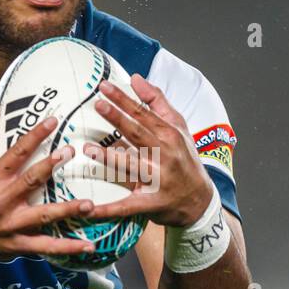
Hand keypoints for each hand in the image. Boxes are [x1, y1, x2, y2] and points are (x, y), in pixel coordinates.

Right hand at [0, 97, 95, 263]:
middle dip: (50, 166)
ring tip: (89, 204)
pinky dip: (67, 248)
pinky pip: (46, 247)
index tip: (54, 120)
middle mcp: (3, 200)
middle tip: (72, 151)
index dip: (34, 136)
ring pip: (43, 216)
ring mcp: (13, 224)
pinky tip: (88, 245)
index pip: (15, 153)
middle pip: (30, 181)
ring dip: (67, 210)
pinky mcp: (20, 244)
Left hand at [81, 74, 214, 228]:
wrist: (200, 200)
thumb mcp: (178, 127)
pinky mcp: (151, 203)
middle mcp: (165, 155)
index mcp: (170, 135)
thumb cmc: (185, 159)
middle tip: (98, 104)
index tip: (104, 87)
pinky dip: (108, 209)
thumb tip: (136, 78)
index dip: (123, 100)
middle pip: (138, 134)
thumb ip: (156, 102)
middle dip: (118, 119)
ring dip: (110, 158)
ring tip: (88, 148)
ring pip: (132, 166)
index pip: (143, 114)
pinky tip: (89, 209)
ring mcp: (159, 180)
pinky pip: (126, 206)